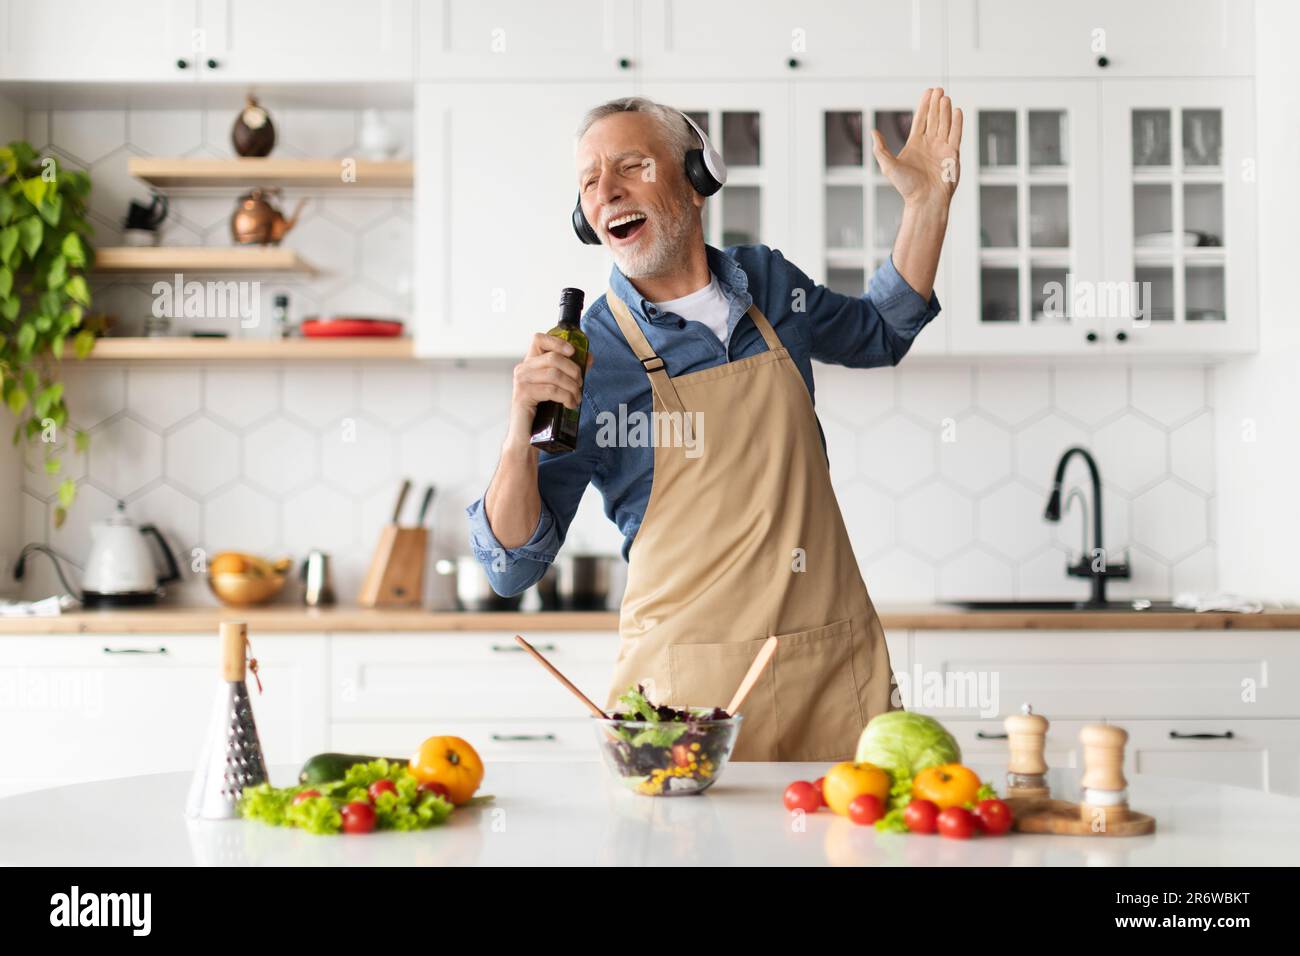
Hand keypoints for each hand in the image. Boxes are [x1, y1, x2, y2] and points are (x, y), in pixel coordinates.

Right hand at [505, 333, 592, 447]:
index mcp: (530, 364)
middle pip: (553, 357)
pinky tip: (570, 405)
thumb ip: (570, 372)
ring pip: (555, 374)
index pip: (538, 339)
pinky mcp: (523, 396)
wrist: (526, 437)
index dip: (558, 341)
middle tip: (580, 385)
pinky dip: (566, 397)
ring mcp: (521, 382)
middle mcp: (522, 369)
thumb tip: (588, 357)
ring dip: (572, 387)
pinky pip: (551, 390)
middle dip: (574, 371)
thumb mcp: (557, 388)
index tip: (573, 352)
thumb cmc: (542, 412)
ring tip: (576, 398)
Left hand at [872, 87, 962, 210]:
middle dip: (936, 104)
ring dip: (945, 111)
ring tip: (945, 97)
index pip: (921, 120)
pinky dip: (957, 123)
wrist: (925, 201)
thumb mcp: (888, 166)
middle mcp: (929, 144)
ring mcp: (942, 148)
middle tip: (938, 89)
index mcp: (915, 144)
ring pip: (945, 124)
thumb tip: (872, 131)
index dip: (924, 105)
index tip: (928, 92)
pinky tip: (957, 111)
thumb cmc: (906, 187)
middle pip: (934, 119)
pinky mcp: (953, 155)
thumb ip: (881, 148)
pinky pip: (956, 135)